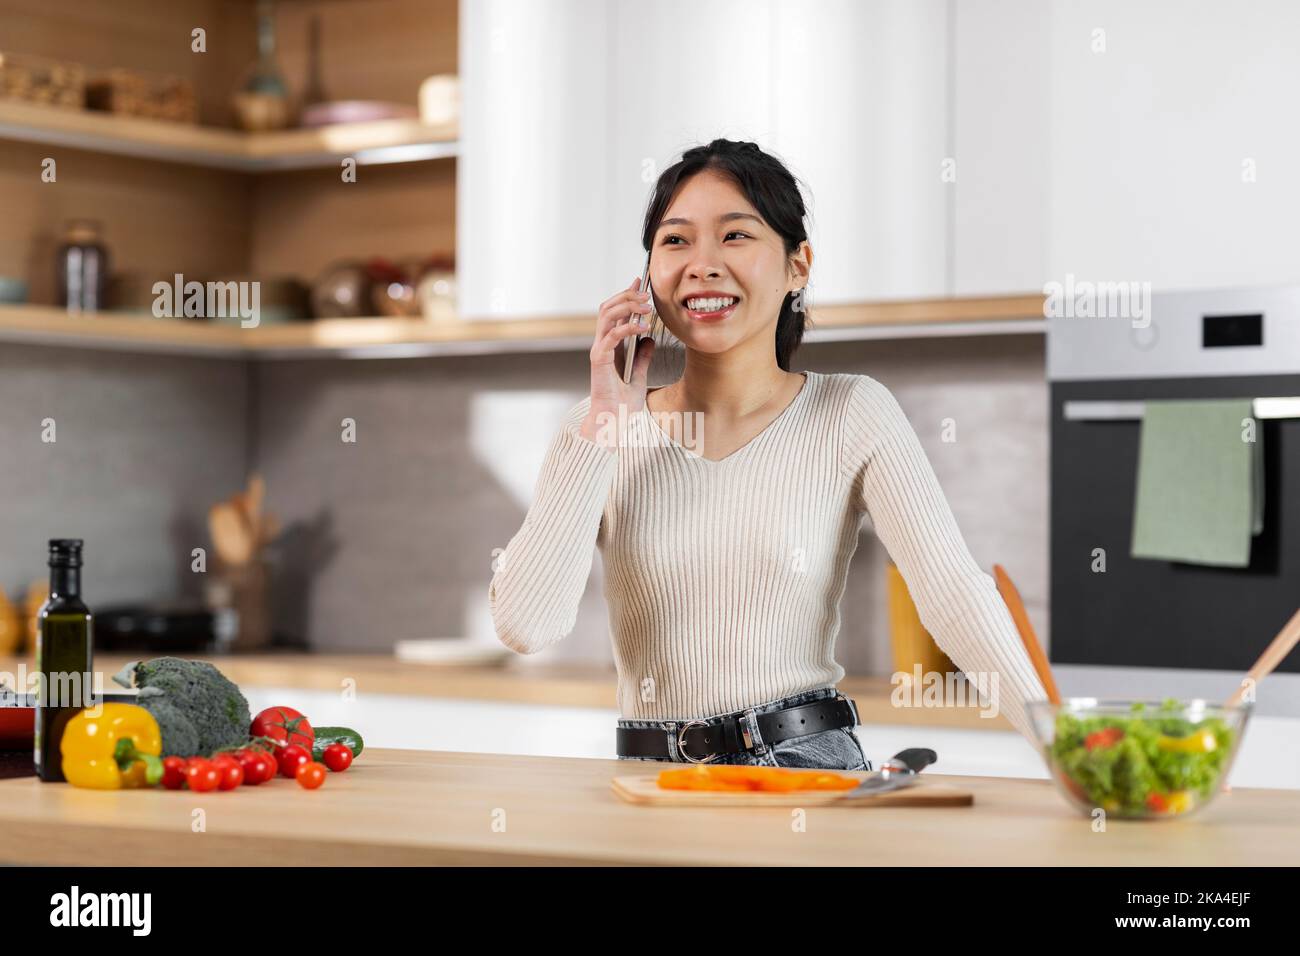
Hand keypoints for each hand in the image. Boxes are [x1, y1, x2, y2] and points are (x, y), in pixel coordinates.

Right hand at [581, 275, 655, 448]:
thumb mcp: (639, 377)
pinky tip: (644, 327)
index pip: (614, 312)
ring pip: (607, 315)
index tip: (640, 281)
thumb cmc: (621, 405)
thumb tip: (650, 340)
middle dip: (627, 295)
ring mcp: (599, 351)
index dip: (626, 294)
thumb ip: (642, 357)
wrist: (613, 423)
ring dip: (627, 306)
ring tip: (646, 306)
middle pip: (608, 307)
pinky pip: (612, 336)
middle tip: (645, 292)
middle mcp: (601, 344)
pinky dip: (627, 327)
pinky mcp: (599, 360)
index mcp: (609, 346)